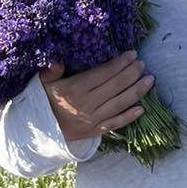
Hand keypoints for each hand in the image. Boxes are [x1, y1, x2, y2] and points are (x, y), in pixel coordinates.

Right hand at [39, 51, 155, 143]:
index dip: (119, 63)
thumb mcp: (42, 84)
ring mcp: (91, 119)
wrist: (36, 133)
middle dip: (131, 74)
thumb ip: (50, 72)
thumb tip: (56, 61)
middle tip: (142, 64)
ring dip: (136, 92)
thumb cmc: (41, 102)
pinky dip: (128, 117)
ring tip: (150, 81)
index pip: (103, 73)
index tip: (132, 54)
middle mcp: (85, 104)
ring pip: (118, 104)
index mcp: (74, 88)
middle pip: (114, 86)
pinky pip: (114, 124)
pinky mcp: (94, 131)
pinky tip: (142, 109)